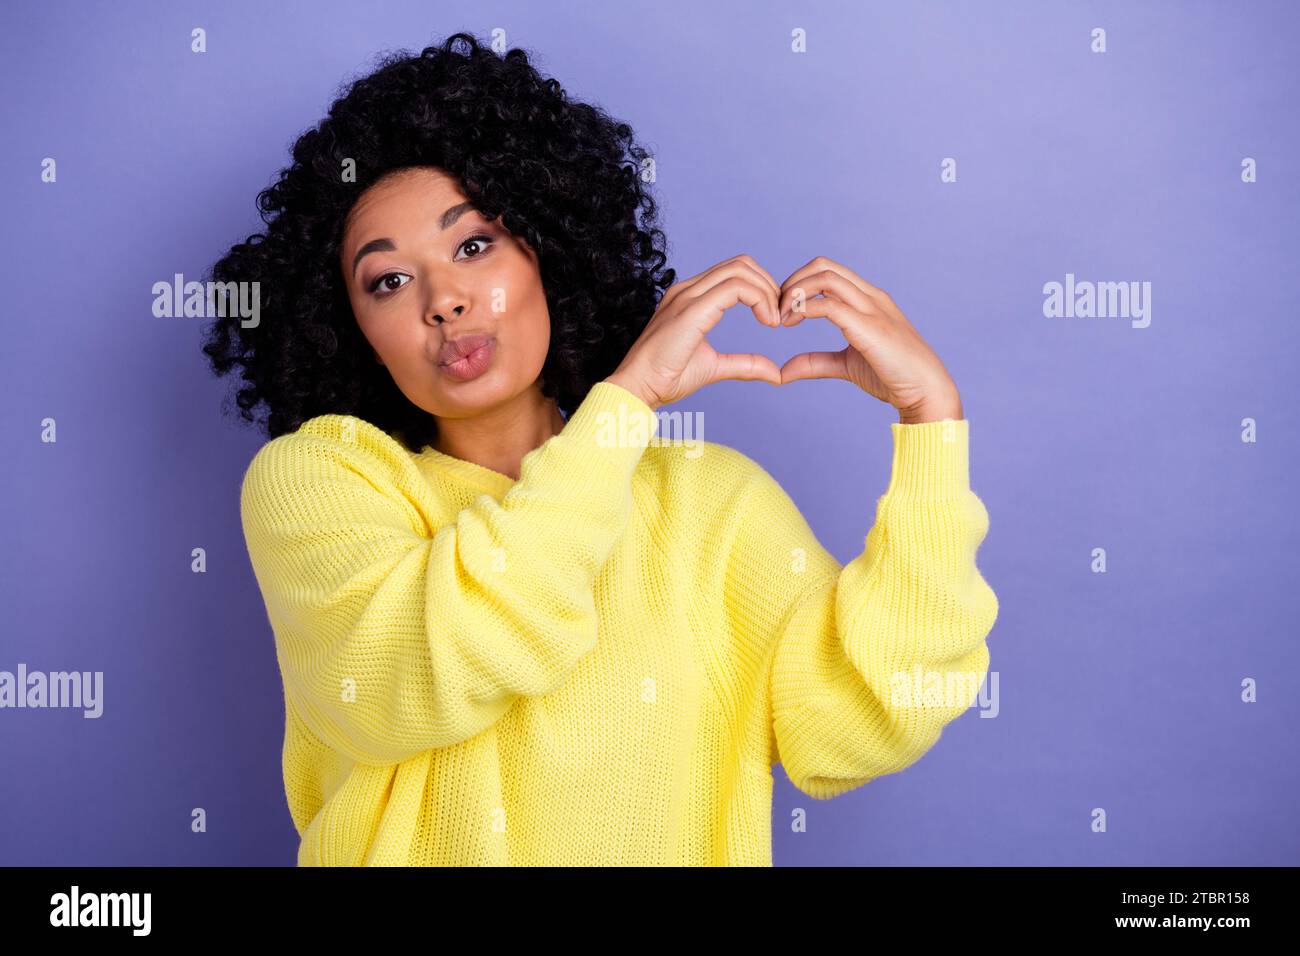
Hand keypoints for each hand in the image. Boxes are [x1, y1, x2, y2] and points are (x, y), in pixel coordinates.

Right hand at [605, 254, 783, 410]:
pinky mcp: (692, 309)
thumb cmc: (666, 378)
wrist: (639, 388)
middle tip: (779, 316)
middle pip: (740, 264)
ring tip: (774, 321)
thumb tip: (775, 373)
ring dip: (767, 292)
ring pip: (740, 270)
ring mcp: (688, 295)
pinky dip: (759, 300)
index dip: (761, 288)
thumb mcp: (714, 367)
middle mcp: (688, 289)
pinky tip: (766, 322)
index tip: (773, 317)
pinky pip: (735, 288)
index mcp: (690, 297)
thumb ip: (744, 365)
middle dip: (768, 285)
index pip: (733, 272)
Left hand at [777, 256, 962, 422]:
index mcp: (867, 299)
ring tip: (782, 319)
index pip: (828, 270)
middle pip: (823, 266)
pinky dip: (804, 309)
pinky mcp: (869, 327)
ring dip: (795, 293)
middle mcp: (870, 296)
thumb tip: (784, 370)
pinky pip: (830, 305)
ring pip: (826, 278)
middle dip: (792, 282)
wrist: (926, 391)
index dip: (799, 283)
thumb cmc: (893, 376)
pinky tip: (792, 324)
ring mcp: (871, 308)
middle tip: (777, 310)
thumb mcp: (846, 365)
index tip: (783, 309)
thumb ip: (816, 362)